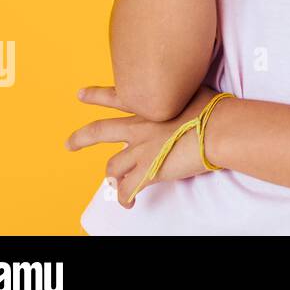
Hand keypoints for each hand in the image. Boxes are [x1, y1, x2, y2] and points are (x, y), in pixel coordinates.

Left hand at [66, 84, 220, 207]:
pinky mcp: (148, 171)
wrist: (219, 128)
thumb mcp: (193, 89)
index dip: (96, 95)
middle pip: (99, 132)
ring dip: (113, 177)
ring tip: (115, 183)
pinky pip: (127, 190)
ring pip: (113, 167)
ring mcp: (141, 150)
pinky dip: (125, 198)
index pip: (115, 97)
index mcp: (148, 105)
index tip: (80, 94)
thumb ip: (183, 91)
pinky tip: (129, 203)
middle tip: (70, 145)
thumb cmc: (214, 107)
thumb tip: (190, 85)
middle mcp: (139, 127)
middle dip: (81, 139)